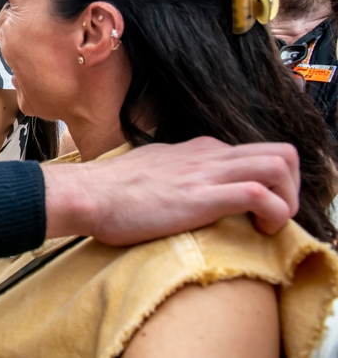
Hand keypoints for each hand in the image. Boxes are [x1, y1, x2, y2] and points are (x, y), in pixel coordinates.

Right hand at [43, 137, 299, 243]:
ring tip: (270, 225)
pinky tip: (261, 230)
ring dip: (289, 199)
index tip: (260, 210)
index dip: (270, 182)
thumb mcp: (151, 170)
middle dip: (292, 187)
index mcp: (197, 149)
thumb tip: (182, 186)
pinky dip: (275, 213)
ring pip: (279, 165)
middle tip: (274, 217)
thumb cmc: (109, 191)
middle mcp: (209, 154)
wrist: (87, 194)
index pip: (255, 153)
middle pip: (281, 152)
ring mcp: (207, 172)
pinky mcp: (203, 196)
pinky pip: (261, 194)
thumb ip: (174, 172)